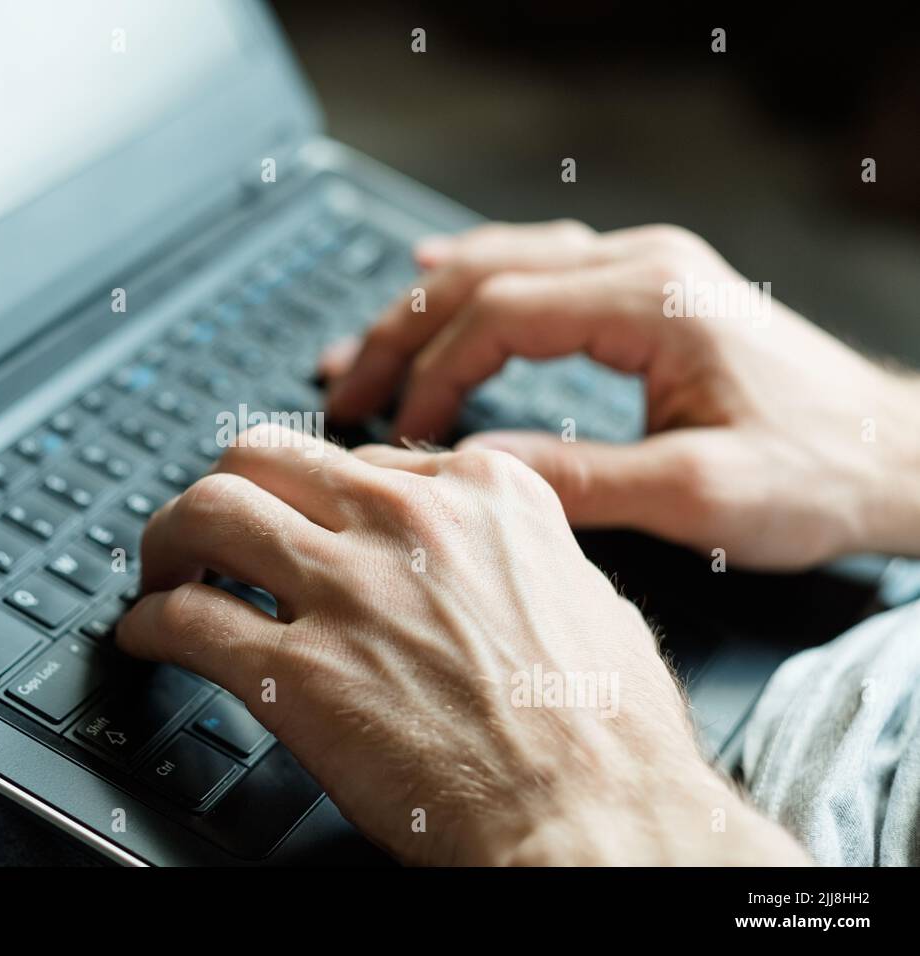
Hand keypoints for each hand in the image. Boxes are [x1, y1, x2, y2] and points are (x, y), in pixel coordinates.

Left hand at [117, 425, 805, 864]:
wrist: (599, 818)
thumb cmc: (609, 730)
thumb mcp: (584, 593)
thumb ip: (512, 553)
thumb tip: (479, 554)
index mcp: (481, 493)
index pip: (359, 458)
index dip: (318, 500)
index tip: (304, 525)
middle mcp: (405, 521)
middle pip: (264, 456)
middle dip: (226, 487)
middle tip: (210, 528)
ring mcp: (346, 590)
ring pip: (208, 510)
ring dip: (167, 539)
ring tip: (161, 571)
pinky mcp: (296, 672)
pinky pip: (185, 620)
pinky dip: (149, 625)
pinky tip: (148, 638)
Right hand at [324, 220, 919, 568]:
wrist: (890, 453)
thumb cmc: (816, 471)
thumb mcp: (697, 495)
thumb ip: (578, 479)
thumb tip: (472, 470)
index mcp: (653, 301)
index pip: (500, 316)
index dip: (431, 375)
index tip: (396, 432)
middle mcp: (643, 265)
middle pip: (482, 275)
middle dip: (400, 333)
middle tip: (341, 385)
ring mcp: (645, 269)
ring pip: (501, 262)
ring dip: (423, 307)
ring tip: (360, 350)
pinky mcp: (648, 289)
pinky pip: (537, 263)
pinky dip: (472, 278)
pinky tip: (434, 275)